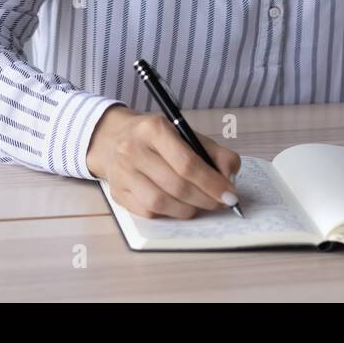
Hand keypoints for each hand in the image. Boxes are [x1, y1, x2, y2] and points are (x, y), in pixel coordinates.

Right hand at [85, 105, 241, 218]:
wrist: (113, 138)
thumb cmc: (156, 138)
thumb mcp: (185, 133)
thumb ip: (214, 152)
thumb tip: (230, 177)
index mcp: (154, 129)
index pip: (187, 163)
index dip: (212, 183)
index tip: (230, 194)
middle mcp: (133, 150)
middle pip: (176, 185)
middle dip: (205, 198)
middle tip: (220, 202)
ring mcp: (122, 173)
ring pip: (161, 203)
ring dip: (188, 209)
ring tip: (200, 205)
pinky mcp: (117, 193)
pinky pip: (148, 212)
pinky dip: (169, 214)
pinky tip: (179, 206)